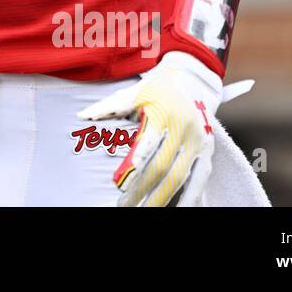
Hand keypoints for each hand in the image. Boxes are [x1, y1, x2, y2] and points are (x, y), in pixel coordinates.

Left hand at [77, 51, 222, 206]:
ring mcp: (199, 143)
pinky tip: (177, 209)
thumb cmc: (157, 89)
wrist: (192, 81)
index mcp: (164, 114)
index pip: (148, 145)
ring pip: (180, 178)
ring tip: (142, 210)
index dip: (135, 166)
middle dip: (142, 189)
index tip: (120, 184)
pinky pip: (200, 180)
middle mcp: (184, 130)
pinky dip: (190, 198)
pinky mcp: (208, 152)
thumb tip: (83, 115)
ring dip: (161, 198)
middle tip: (123, 204)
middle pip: (162, 167)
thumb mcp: (134, 92)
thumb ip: (110, 106)